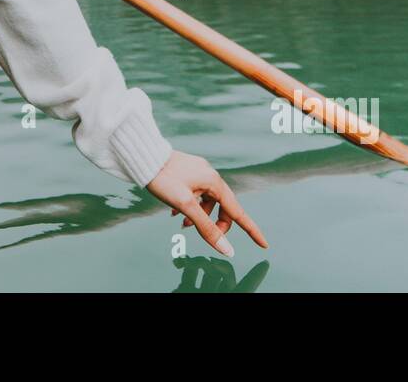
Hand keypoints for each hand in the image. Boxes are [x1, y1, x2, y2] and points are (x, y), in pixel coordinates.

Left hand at [147, 150, 267, 257]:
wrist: (143, 157)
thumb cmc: (163, 179)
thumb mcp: (185, 205)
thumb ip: (206, 227)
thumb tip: (226, 249)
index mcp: (214, 182)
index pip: (237, 212)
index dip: (251, 230)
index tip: (264, 244)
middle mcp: (210, 175)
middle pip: (222, 208)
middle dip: (214, 224)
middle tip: (197, 234)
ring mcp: (199, 172)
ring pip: (207, 202)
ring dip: (198, 216)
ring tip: (182, 224)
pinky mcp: (188, 172)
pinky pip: (196, 194)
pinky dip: (190, 206)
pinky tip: (176, 212)